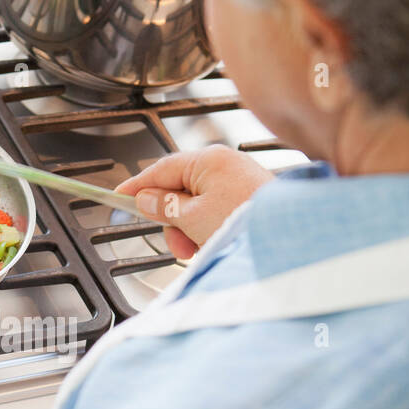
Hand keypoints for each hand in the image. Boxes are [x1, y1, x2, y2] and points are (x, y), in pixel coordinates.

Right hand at [117, 145, 273, 258]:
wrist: (289, 240)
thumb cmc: (244, 222)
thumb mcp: (193, 218)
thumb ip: (164, 207)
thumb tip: (145, 198)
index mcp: (208, 160)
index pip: (161, 169)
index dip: (137, 186)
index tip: (118, 197)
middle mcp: (224, 163)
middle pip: (179, 188)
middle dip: (173, 220)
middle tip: (178, 244)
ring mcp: (238, 178)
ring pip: (197, 202)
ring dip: (191, 228)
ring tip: (201, 249)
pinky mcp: (249, 195)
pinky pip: (216, 208)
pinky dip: (208, 227)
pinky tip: (215, 243)